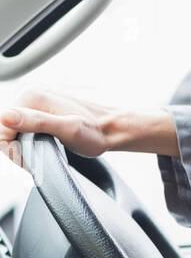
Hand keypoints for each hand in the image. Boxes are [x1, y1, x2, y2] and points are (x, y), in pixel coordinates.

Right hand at [0, 88, 177, 165]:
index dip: (11, 149)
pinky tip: (42, 149)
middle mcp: (30, 96)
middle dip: (15, 148)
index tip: (29, 161)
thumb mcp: (67, 130)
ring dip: (21, 147)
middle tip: (36, 161)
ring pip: (12, 130)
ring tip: (41, 156)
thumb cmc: (96, 133)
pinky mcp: (40, 111)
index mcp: (30, 97)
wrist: (112, 130)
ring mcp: (34, 103)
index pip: (1, 126)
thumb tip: (6, 117)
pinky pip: (23, 128)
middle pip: (5, 128)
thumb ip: (36, 122)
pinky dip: (27, 142)